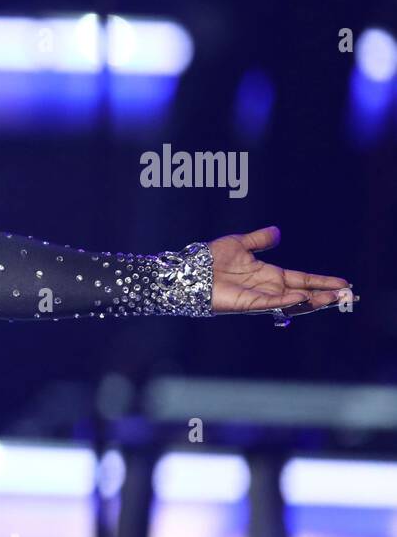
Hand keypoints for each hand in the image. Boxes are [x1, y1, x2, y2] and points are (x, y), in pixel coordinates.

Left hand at [209, 226, 354, 317]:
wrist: (187, 270)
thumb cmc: (208, 259)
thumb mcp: (239, 244)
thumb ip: (259, 240)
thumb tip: (277, 232)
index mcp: (268, 275)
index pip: (302, 279)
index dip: (322, 281)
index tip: (344, 283)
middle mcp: (266, 288)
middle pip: (302, 294)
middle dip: (325, 295)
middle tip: (348, 296)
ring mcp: (257, 298)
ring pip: (291, 302)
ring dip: (312, 301)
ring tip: (334, 298)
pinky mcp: (245, 304)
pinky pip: (269, 304)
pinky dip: (284, 301)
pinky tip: (301, 297)